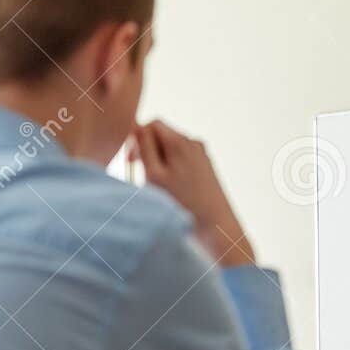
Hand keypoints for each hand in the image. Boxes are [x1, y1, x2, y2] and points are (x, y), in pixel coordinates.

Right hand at [128, 120, 254, 266]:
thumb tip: (136, 125)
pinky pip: (182, 159)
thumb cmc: (182, 203)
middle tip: (144, 175)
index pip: (152, 123)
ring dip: (160, 162)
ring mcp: (202, 154)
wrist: (216, 225)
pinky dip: (172, 169)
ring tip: (161, 187)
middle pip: (162, 135)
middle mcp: (193, 142)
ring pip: (171, 149)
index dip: (138, 138)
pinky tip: (175, 190)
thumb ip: (144, 147)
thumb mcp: (155, 175)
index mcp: (180, 141)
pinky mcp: (206, 166)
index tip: (132, 161)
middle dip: (149, 151)